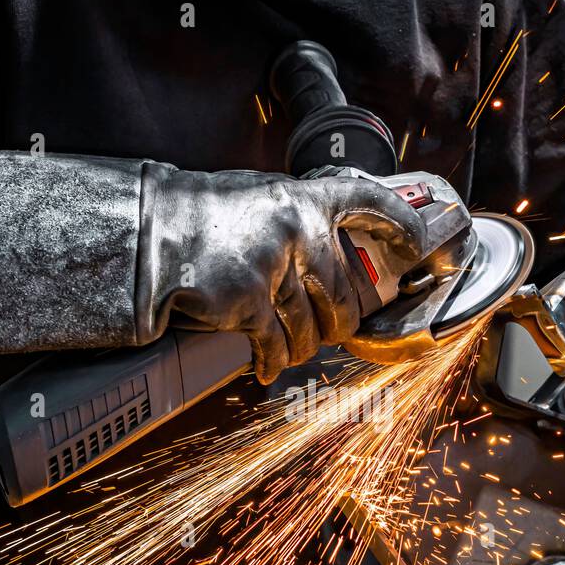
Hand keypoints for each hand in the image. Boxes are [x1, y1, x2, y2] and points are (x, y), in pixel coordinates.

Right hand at [140, 167, 427, 382]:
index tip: (416, 246)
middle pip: (342, 295)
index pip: (369, 201)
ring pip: (310, 328)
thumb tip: (326, 248)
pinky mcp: (248, 302)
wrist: (148, 235)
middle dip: (341, 325)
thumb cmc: (196, 217)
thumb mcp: (255, 198)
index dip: (400, 224)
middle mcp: (296, 229)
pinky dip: (273, 362)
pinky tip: (266, 366)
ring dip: (302, 348)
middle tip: (333, 332)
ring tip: (289, 349)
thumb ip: (294, 218)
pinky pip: (275, 346)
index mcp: (300, 198)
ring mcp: (273, 266)